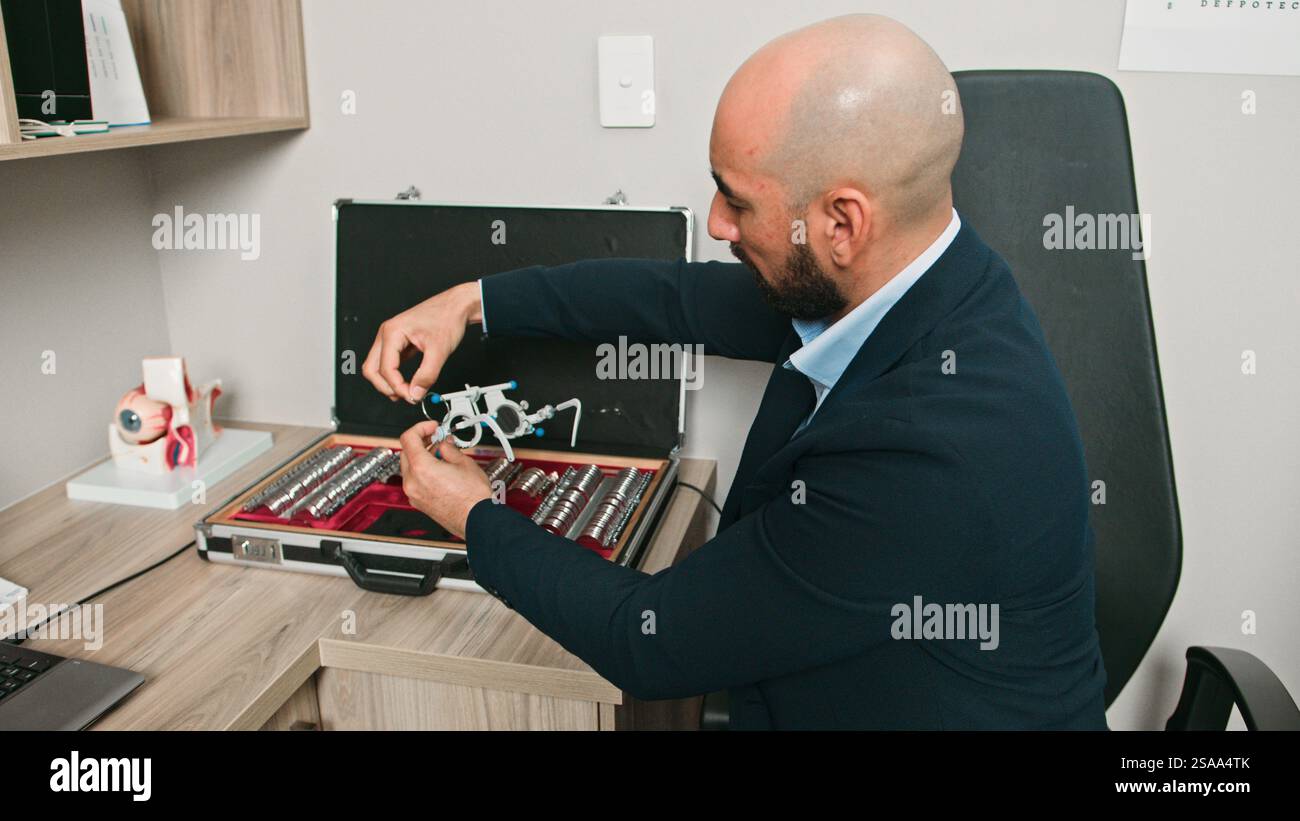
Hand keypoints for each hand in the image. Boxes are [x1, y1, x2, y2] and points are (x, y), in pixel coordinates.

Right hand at [362, 281, 482, 402]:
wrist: (457, 306)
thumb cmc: (447, 317)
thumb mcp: (439, 350)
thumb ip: (427, 375)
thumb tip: (416, 393)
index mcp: (392, 332)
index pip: (385, 368)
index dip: (397, 387)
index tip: (412, 396)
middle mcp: (388, 334)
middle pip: (372, 369)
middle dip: (386, 387)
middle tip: (405, 397)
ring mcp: (392, 338)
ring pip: (378, 367)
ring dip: (389, 382)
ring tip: (407, 393)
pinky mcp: (399, 342)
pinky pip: (390, 363)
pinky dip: (396, 375)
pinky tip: (408, 383)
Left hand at [398, 420, 491, 538]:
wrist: (477, 519)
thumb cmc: (473, 497)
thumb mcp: (464, 462)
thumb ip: (449, 448)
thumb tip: (445, 444)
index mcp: (421, 468)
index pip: (408, 438)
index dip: (420, 428)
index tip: (432, 427)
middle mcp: (412, 482)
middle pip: (406, 452)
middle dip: (421, 442)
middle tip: (437, 438)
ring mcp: (414, 494)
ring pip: (409, 467)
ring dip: (422, 457)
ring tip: (442, 455)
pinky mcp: (419, 503)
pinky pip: (415, 481)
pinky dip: (423, 471)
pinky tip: (439, 470)